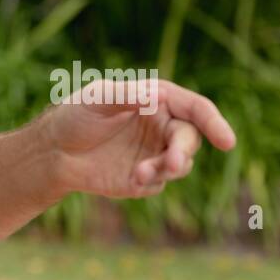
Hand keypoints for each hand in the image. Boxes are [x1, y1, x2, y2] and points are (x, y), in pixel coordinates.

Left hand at [44, 77, 235, 198]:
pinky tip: (130, 179)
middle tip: (172, 163)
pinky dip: (150, 182)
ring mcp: (156, 154)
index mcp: (160, 101)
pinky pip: (159, 183)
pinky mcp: (144, 178)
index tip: (227, 142)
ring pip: (180, 164)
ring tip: (139, 173)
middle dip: (183, 152)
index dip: (215, 123)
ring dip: (166, 169)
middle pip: (190, 140)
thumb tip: (157, 95)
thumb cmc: (74, 117)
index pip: (196, 110)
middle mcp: (163, 127)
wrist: (52, 152)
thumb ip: (127, 96)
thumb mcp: (96, 99)